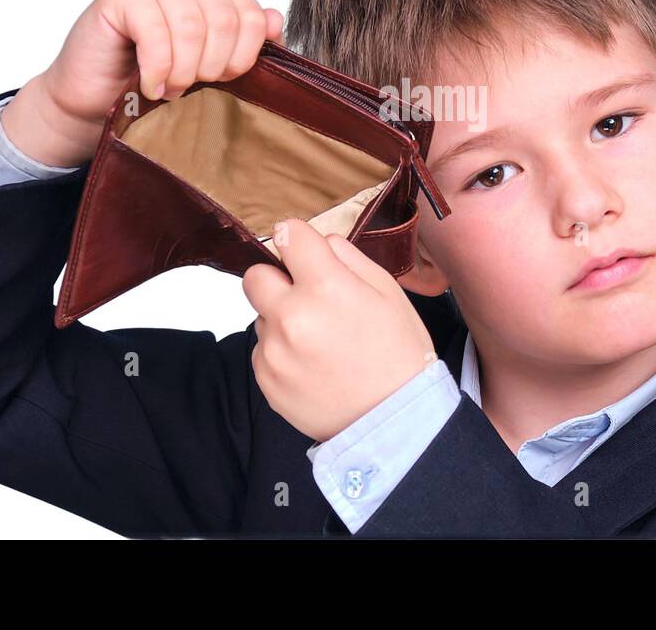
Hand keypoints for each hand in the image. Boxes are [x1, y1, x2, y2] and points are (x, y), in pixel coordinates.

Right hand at [1, 0, 284, 166]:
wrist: (96, 96)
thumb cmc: (156, 77)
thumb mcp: (211, 66)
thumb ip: (249, 45)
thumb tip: (275, 20)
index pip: (252, 18)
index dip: (243, 59)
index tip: (223, 80)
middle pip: (226, 21)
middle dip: (212, 67)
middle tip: (193, 88)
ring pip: (193, 27)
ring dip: (184, 71)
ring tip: (171, 91)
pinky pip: (157, 34)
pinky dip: (158, 70)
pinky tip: (151, 86)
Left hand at [244, 218, 436, 442]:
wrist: (395, 420)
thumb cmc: (399, 353)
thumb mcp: (389, 292)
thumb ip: (349, 258)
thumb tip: (320, 242)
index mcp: (325, 286)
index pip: (287, 235)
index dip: (299, 240)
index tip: (306, 251)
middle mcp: (291, 315)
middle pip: (256, 275)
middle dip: (277, 279)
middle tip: (306, 297)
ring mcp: (274, 350)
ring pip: (261, 316)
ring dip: (282, 320)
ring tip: (320, 342)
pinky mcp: (266, 379)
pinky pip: (262, 350)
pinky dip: (281, 352)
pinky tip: (313, 366)